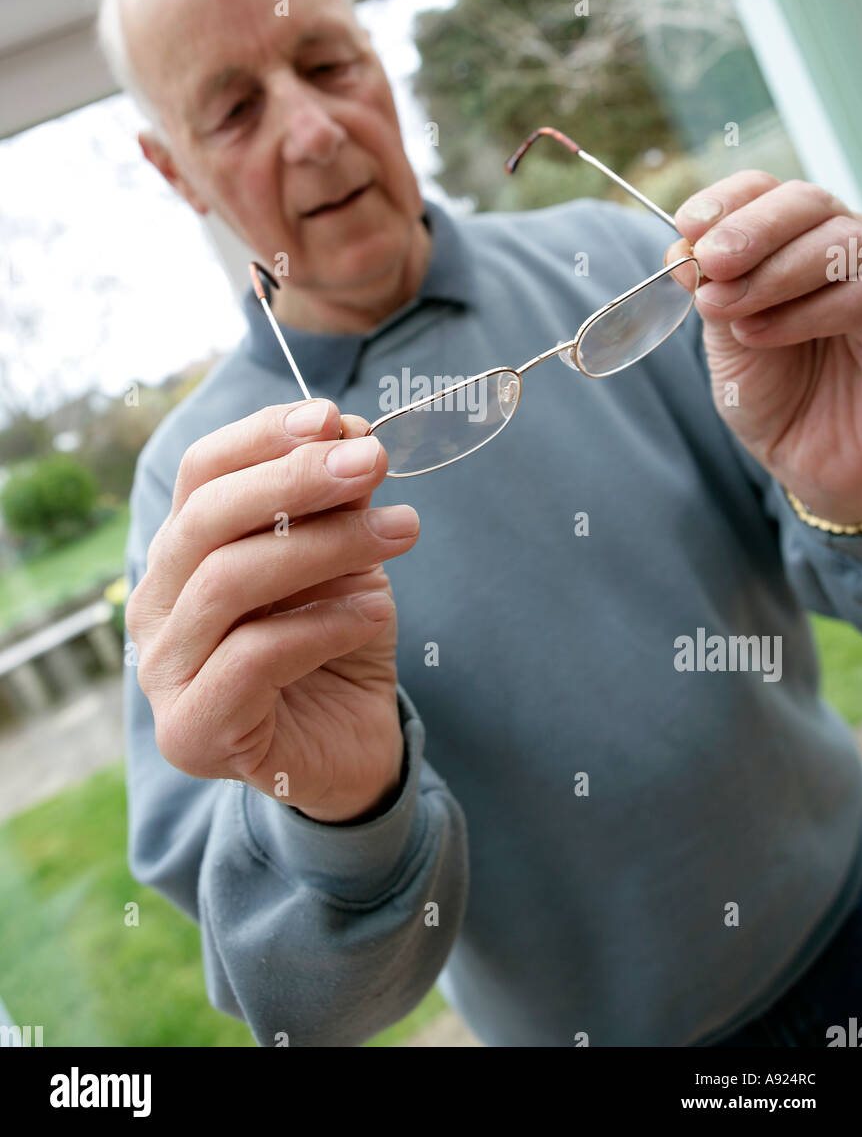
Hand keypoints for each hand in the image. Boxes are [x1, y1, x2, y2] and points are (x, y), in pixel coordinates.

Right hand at [125, 400, 419, 821]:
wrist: (352, 751)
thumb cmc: (337, 643)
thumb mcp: (347, 559)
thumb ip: (337, 504)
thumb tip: (348, 432)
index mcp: (181, 555)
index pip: (202, 475)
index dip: (262, 437)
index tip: (331, 416)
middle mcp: (155, 609)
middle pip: (206, 520)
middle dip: (296, 480)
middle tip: (372, 462)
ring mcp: (165, 673)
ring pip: (229, 581)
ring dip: (325, 545)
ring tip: (399, 531)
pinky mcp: (193, 730)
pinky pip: (254, 654)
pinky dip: (325, 622)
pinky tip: (377, 608)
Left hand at [666, 172, 861, 525]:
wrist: (811, 463)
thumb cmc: (773, 399)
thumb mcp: (726, 342)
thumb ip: (711, 292)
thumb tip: (682, 246)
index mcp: (788, 244)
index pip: (766, 192)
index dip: (728, 200)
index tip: (689, 225)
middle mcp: (834, 252)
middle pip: (808, 201)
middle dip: (753, 227)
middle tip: (713, 261)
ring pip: (839, 238)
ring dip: (773, 271)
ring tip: (729, 308)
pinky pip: (860, 293)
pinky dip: (804, 310)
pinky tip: (760, 335)